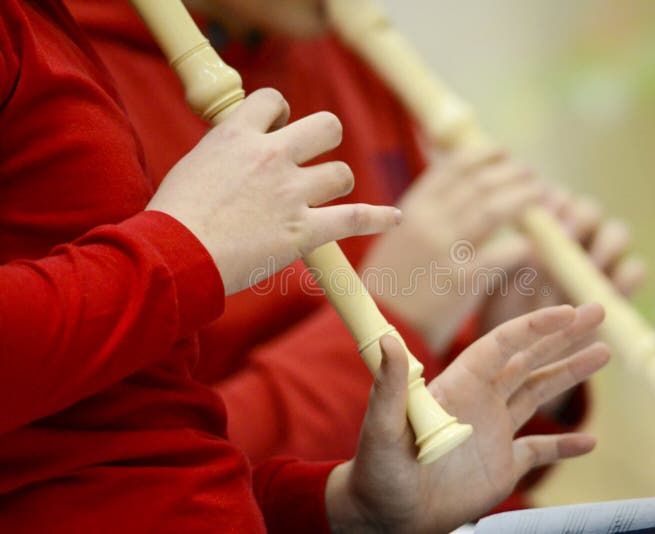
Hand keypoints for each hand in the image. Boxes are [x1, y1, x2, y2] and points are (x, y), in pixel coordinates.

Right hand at [146, 89, 400, 294]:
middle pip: (326, 127)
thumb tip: (240, 152)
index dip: (280, 114)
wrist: (174, 255)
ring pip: (340, 173)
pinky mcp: (304, 231)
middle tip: (310, 158)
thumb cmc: (175, 216)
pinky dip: (379, 218)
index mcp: (238, 134)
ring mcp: (291, 193)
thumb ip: (226, 151)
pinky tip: (394, 218)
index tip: (275, 130)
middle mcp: (271, 157)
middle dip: (324, 139)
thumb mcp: (195, 164)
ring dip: (334, 184)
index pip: (275, 100)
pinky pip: (355, 217)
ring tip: (321, 198)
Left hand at [326, 303, 608, 532]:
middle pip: (529, 359)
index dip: (536, 327)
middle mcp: (481, 401)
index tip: (568, 312)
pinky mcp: (502, 466)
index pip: (503, 345)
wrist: (388, 516)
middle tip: (597, 312)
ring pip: (539, 394)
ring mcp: (494, 432)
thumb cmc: (379, 471)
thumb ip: (391, 385)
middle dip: (563, 335)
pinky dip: (564, 446)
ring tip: (603, 352)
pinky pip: (540, 451)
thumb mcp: (383, 427)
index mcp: (459, 386)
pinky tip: (589, 442)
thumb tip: (387, 340)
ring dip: (570, 373)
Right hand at [361, 148, 538, 352]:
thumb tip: (452, 191)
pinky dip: (522, 245)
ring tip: (540, 193)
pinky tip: (534, 244)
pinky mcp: (461, 281)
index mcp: (412, 209)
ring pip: (493, 209)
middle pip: (479, 183)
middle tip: (530, 173)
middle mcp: (428, 222)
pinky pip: (502, 253)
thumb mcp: (397, 238)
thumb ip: (424, 215)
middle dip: (511, 173)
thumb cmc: (389, 286)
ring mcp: (444, 250)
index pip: (453, 166)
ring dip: (522, 197)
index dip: (483, 155)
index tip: (503, 153)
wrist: (380, 328)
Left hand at [480, 183, 645, 333]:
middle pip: (590, 210)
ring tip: (588, 266)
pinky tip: (609, 290)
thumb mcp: (502, 285)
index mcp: (545, 225)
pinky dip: (625, 276)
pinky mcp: (621, 286)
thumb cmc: (505, 309)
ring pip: (618, 232)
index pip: (557, 198)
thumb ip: (514, 261)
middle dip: (580, 219)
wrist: (525, 352)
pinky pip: (634, 270)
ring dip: (605, 244)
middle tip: (566, 237)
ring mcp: (603, 258)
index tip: (543, 215)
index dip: (553, 202)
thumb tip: (529, 244)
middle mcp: (578, 235)